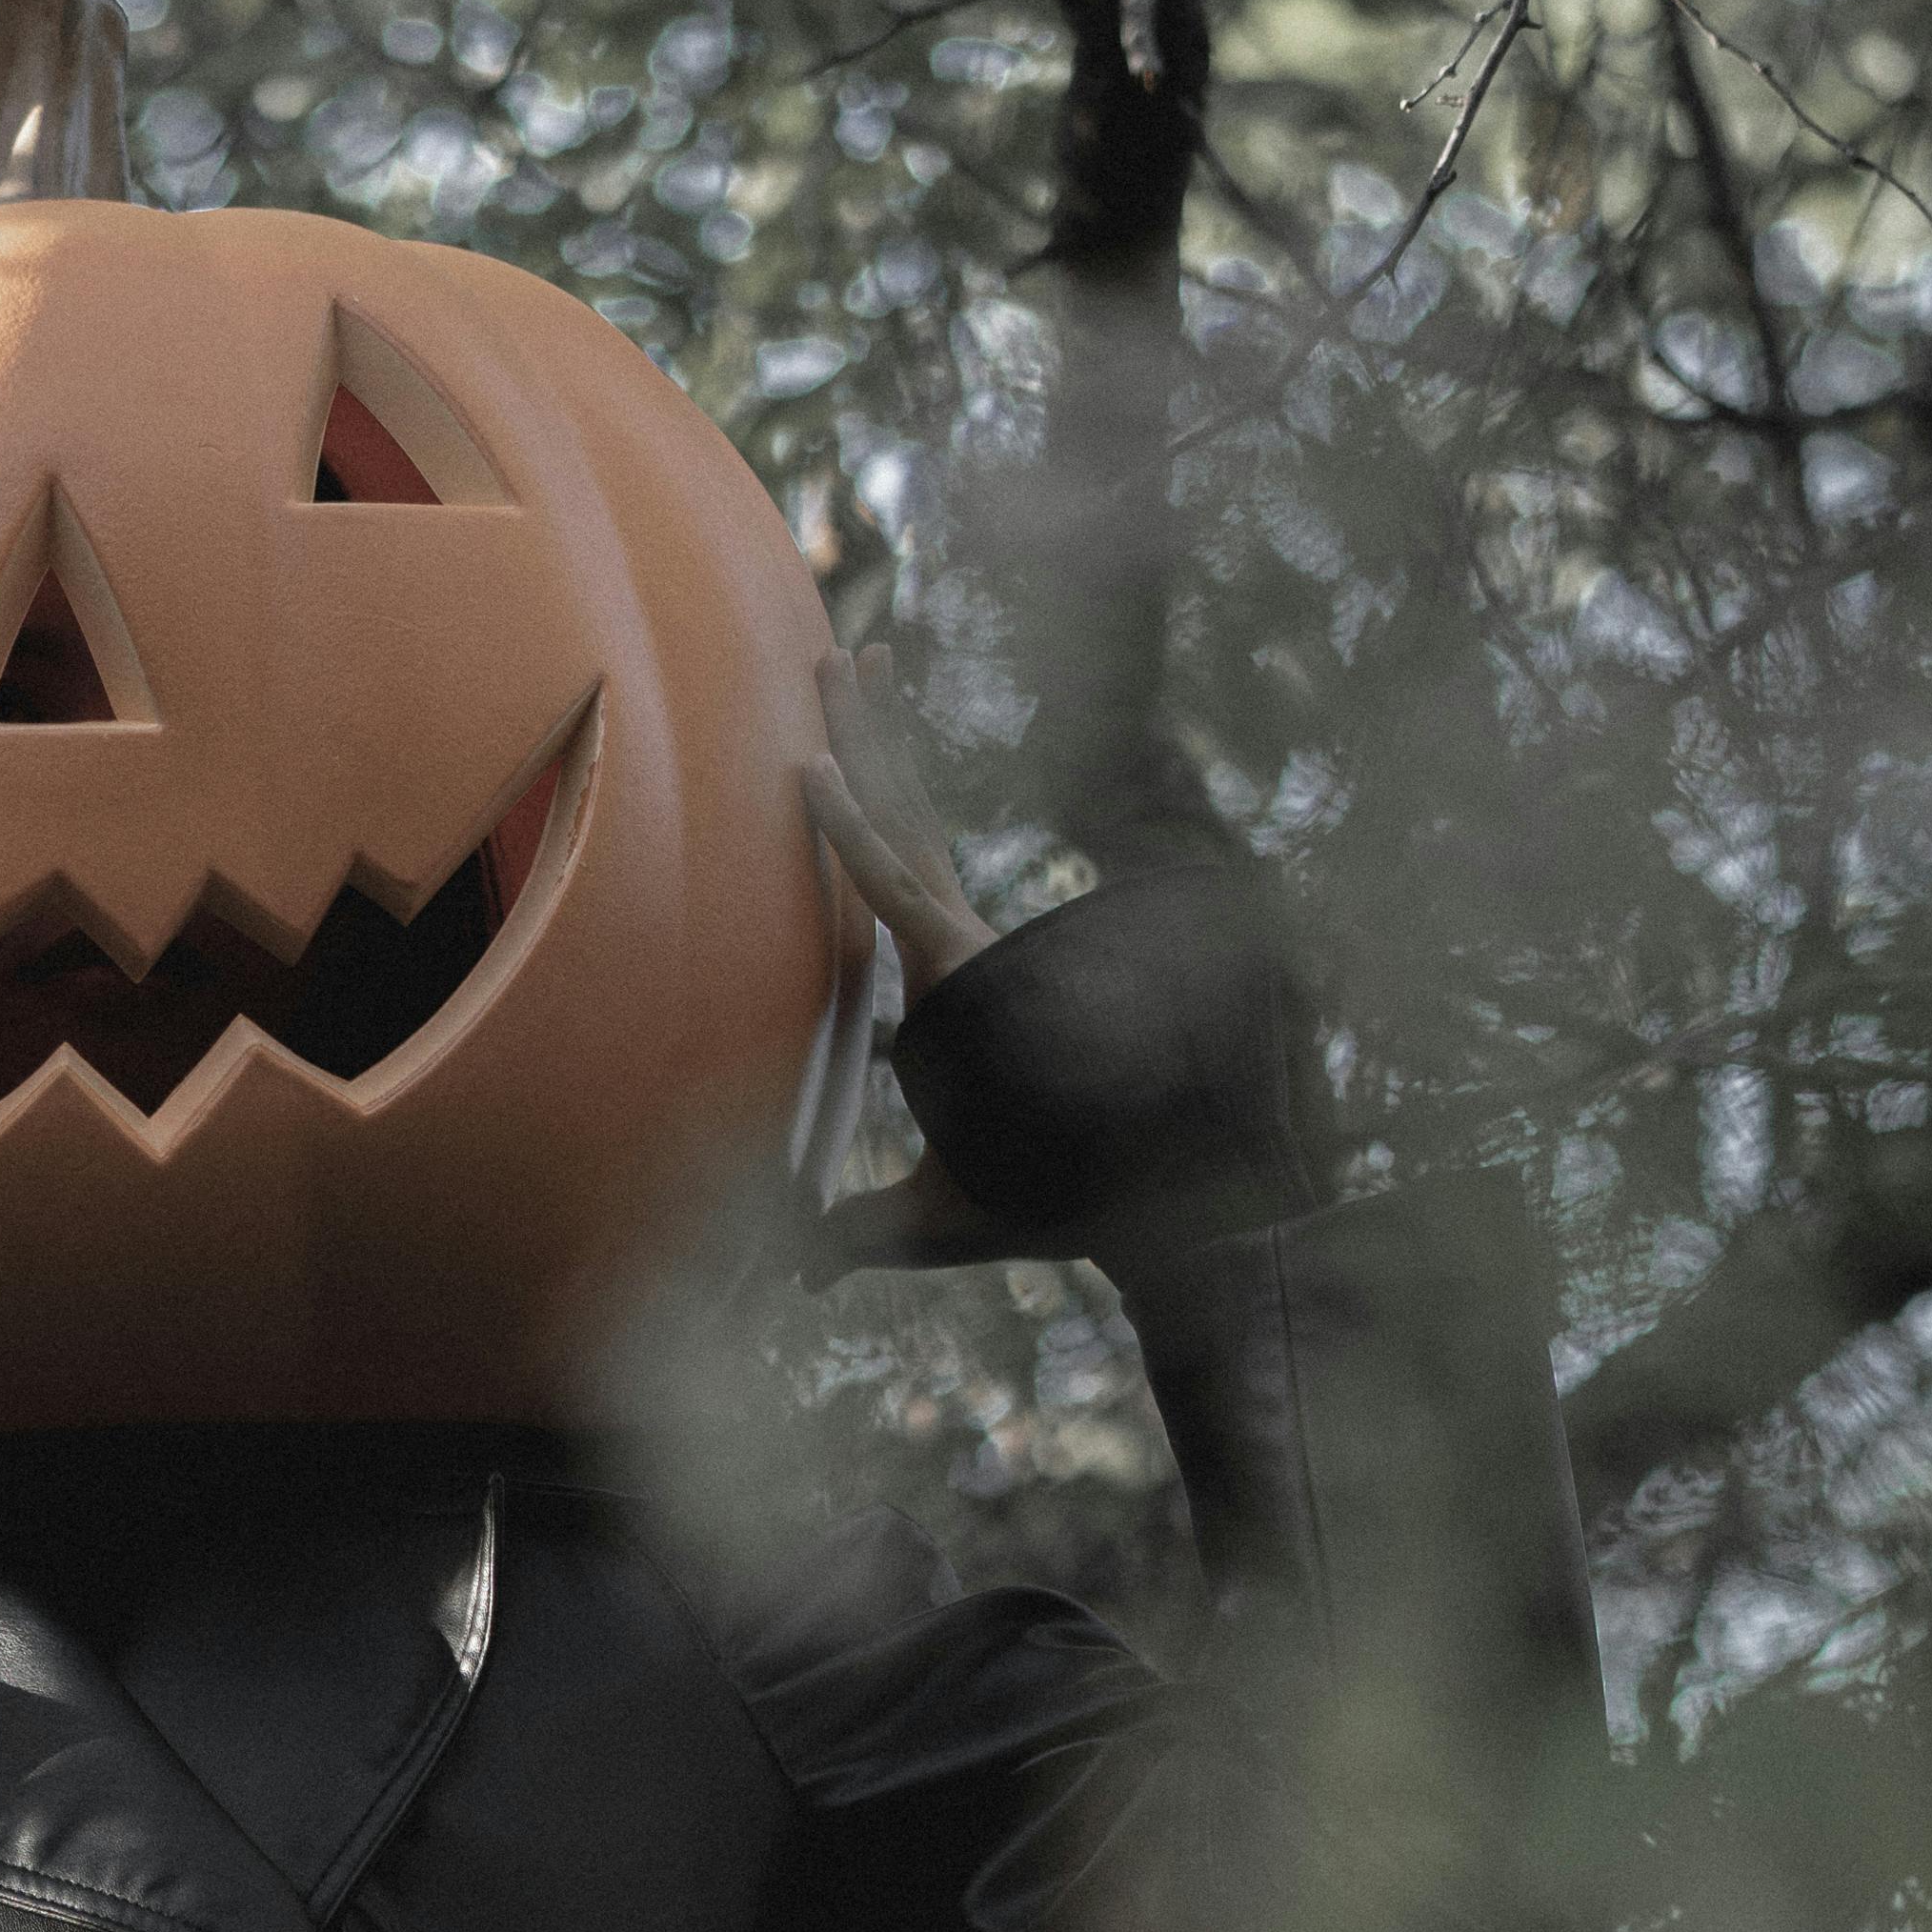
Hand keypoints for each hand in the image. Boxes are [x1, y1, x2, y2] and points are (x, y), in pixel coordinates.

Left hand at [799, 647, 1000, 1272]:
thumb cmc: (1051, 1207)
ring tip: (836, 659)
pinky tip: (810, 778)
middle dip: (870, 735)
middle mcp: (964, 946)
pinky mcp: (969, 964)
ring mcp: (968, 947)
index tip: (832, 752)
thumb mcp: (927, 1223)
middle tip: (839, 656)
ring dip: (861, 740)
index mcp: (956, 981)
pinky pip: (895, 888)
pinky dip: (847, 836)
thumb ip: (854, 1236)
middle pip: (902, 820)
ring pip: (899, 823)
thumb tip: (793, 1275)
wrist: (1138, 1206)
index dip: (865, 810)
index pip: (899, 878)